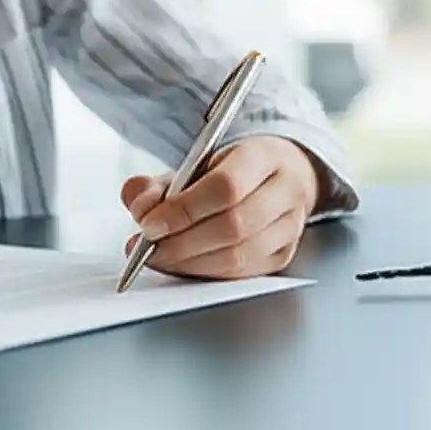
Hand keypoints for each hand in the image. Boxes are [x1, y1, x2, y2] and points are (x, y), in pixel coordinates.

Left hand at [119, 136, 319, 279]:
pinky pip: (241, 274)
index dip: (184, 210)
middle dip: (181, 243)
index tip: (149, 225)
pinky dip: (204, 273)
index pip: (226, 187)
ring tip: (158, 257)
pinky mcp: (284, 255)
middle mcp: (286, 190)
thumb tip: (139, 207)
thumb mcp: (194, 162)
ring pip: (239, 256)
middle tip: (147, 247)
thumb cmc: (233, 169)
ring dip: (189, 263)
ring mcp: (291, 226)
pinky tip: (181, 266)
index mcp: (264, 155)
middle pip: (233, 226)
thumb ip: (158, 183)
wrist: (280, 175)